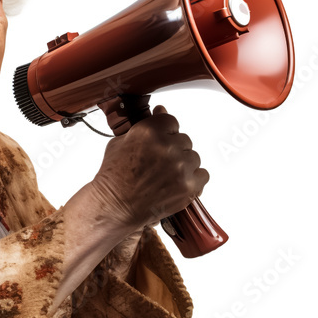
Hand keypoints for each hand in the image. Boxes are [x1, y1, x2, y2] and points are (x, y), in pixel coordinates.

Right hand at [86, 105, 208, 229]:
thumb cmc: (114, 177)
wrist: (114, 206)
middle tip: (158, 164)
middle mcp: (166, 147)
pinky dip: (193, 180)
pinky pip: (203, 175)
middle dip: (173, 151)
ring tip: (165, 177)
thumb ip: (145, 126)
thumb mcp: (121, 142)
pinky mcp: (188, 186)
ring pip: (194, 157)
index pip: (171, 122)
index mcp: (149, 131)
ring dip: (183, 165)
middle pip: (184, 140)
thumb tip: (161, 110)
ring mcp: (179, 167)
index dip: (166, 134)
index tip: (160, 142)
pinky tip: (177, 184)